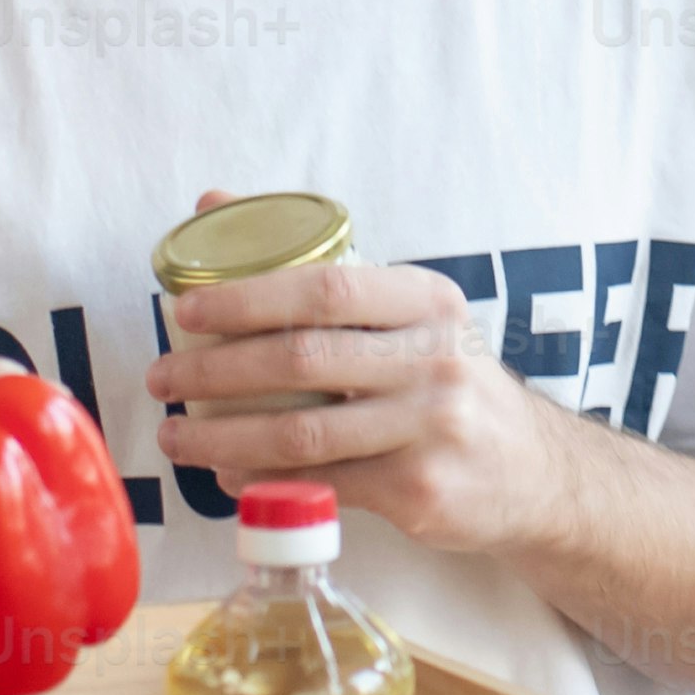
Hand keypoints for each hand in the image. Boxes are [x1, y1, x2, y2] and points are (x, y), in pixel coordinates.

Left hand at [148, 235, 576, 565]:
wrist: (532, 470)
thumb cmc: (447, 380)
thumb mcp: (411, 314)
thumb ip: (320, 267)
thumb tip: (213, 203)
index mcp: (427, 300)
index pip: (324, 288)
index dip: (245, 298)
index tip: (185, 312)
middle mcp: (436, 358)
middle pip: (303, 360)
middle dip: (214, 371)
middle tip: (162, 378)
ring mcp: (431, 429)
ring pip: (303, 433)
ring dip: (222, 436)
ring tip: (177, 435)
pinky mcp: (420, 491)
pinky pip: (321, 485)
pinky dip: (261, 481)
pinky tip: (228, 472)